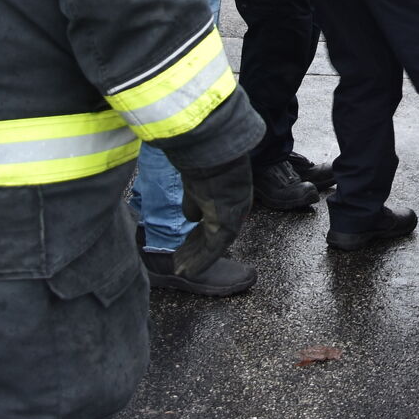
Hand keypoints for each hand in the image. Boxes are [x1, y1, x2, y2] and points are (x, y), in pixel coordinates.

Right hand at [174, 154, 253, 276]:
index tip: (189, 244)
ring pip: (212, 246)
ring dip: (195, 259)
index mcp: (232, 196)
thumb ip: (196, 199)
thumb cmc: (207, 156)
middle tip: (182, 263)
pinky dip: (200, 261)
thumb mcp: (200, 179)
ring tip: (181, 271)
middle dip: (195, 250)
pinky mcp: (225, 224)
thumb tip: (191, 217)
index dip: (202, 234)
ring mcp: (232, 216)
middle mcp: (236, 209)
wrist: (214, 147)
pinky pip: (212, 249)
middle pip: (213, 236)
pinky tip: (189, 271)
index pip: (216, 220)